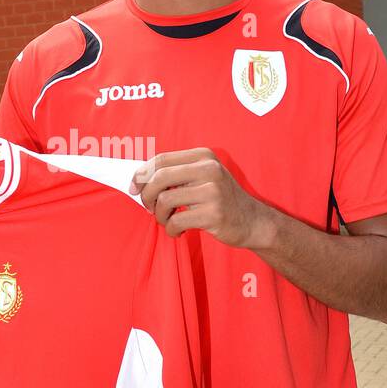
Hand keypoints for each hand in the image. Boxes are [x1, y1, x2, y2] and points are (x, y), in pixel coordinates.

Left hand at [129, 147, 274, 247]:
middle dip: (147, 196)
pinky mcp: (214, 214)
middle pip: (159, 177)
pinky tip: (179, 231)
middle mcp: (209, 169)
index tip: (133, 188)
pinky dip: (171, 229)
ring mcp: (213, 191)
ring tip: (169, 221)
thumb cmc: (220, 200)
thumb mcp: (203, 178)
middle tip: (150, 208)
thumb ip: (177, 175)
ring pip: (165, 201)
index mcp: (203, 156)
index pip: (161, 159)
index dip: (142, 174)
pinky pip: (176, 221)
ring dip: (160, 216)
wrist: (253, 221)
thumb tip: (138, 180)